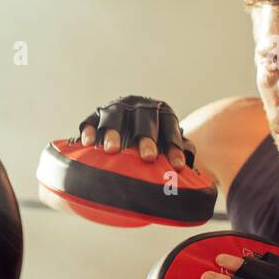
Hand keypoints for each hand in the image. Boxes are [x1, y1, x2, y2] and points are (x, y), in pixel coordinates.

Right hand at [76, 96, 193, 171]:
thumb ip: (182, 151)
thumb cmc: (156, 141)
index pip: (170, 128)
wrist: (132, 124)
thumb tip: (192, 172)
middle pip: (143, 121)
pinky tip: (87, 143)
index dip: (174, 147)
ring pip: (114, 117)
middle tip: (148, 157)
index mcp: (162, 112)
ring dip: (113, 133)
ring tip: (111, 150)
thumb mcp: (170, 142)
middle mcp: (139, 106)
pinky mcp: (97, 113)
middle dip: (146, 139)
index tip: (177, 167)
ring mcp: (117, 107)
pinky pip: (91, 119)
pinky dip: (89, 130)